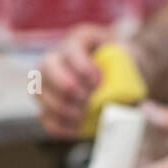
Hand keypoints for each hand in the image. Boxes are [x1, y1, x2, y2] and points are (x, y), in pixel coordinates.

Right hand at [36, 24, 114, 138]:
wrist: (121, 75)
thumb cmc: (124, 63)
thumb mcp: (128, 56)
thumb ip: (125, 67)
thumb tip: (123, 96)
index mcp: (79, 40)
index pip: (71, 49)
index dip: (81, 67)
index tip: (98, 81)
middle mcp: (57, 57)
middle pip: (45, 68)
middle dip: (66, 87)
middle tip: (87, 98)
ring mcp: (48, 81)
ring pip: (39, 93)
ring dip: (61, 108)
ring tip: (82, 114)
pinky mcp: (49, 104)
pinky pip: (44, 117)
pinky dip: (59, 125)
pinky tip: (76, 128)